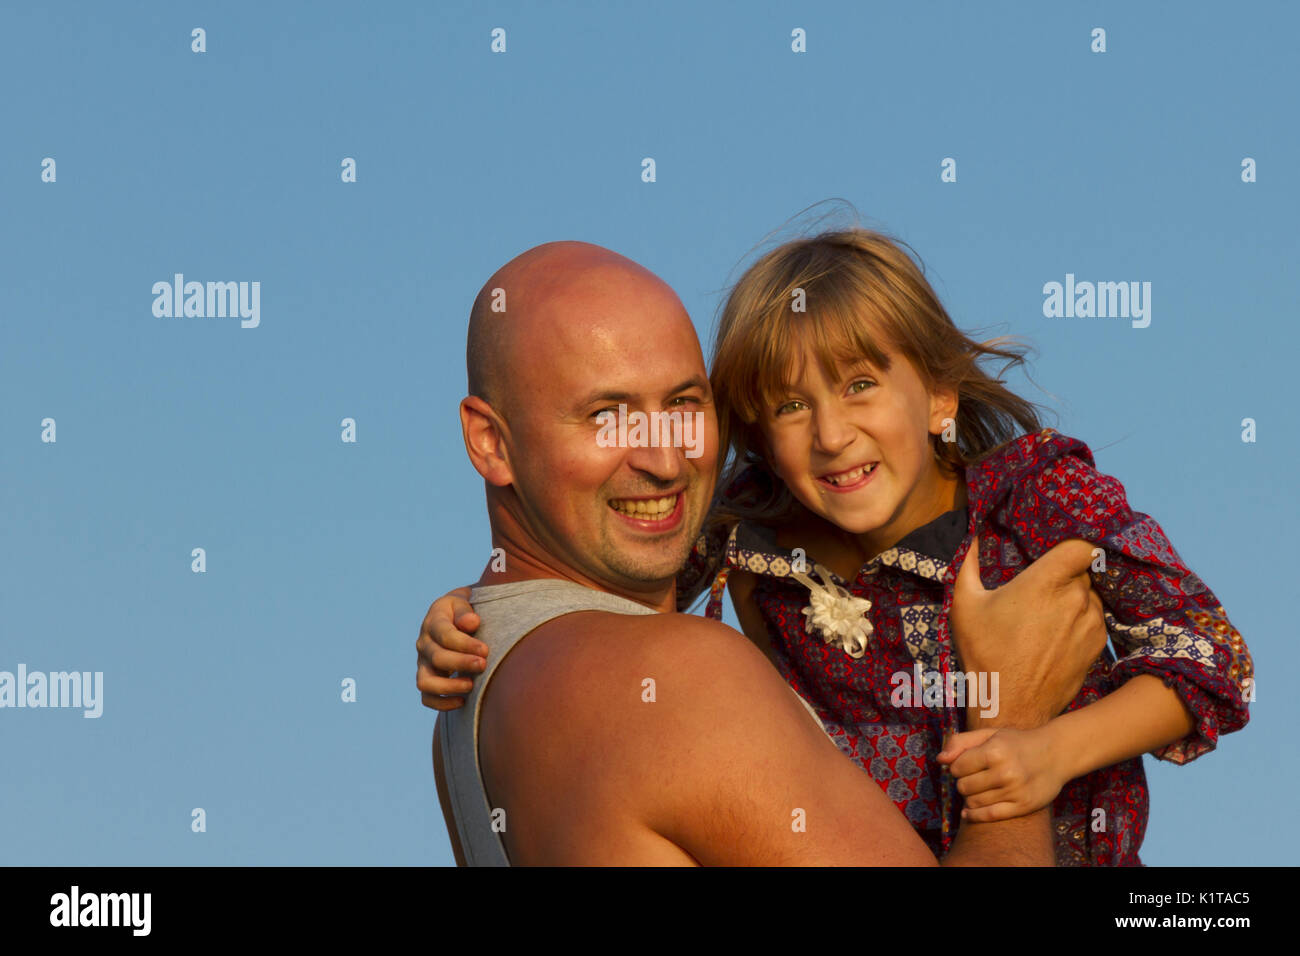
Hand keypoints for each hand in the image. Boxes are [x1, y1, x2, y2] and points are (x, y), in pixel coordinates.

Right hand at [416, 586, 489, 710]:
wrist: (453, 617)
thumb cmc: (463, 610)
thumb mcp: (463, 602)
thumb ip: (465, 611)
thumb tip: (471, 622)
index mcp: (433, 621)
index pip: (444, 635)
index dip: (464, 644)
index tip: (485, 650)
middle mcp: (424, 644)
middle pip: (437, 658)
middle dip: (461, 663)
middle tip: (483, 665)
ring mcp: (423, 663)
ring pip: (425, 682)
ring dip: (448, 687)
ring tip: (471, 685)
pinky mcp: (427, 678)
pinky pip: (427, 698)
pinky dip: (442, 703)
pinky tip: (463, 701)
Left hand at [937, 725, 1067, 821]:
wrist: (1056, 754)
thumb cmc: (1017, 743)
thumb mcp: (990, 734)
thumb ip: (961, 742)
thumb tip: (940, 759)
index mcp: (995, 751)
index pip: (957, 768)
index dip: (957, 766)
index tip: (965, 764)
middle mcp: (1005, 772)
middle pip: (963, 787)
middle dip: (963, 782)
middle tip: (973, 777)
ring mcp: (1015, 791)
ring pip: (973, 802)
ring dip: (970, 797)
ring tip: (979, 788)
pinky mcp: (1023, 806)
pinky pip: (989, 816)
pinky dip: (974, 816)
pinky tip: (968, 813)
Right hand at [950, 536, 1106, 728]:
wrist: (1009, 704)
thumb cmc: (985, 653)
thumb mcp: (965, 604)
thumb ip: (966, 562)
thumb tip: (965, 532)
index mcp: (1047, 582)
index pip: (1082, 545)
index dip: (1075, 543)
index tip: (1060, 549)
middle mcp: (1076, 598)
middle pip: (1084, 570)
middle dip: (1067, 573)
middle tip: (1045, 583)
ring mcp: (1090, 623)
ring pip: (1092, 594)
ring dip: (1077, 596)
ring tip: (1051, 610)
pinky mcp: (1097, 645)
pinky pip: (1096, 618)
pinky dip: (1083, 618)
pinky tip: (1060, 630)